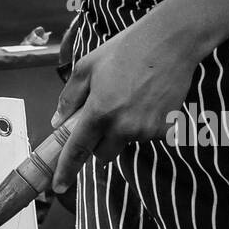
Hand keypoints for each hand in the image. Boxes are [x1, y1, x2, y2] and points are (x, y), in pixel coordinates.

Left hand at [51, 10, 201, 193]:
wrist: (169, 42)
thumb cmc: (125, 49)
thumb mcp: (87, 66)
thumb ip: (70, 98)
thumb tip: (58, 121)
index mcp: (99, 111)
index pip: (78, 149)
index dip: (66, 170)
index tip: (58, 186)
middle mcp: (123, 126)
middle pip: (103, 154)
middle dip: (98, 143)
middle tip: (103, 116)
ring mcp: (146, 130)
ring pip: (125, 143)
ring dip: (122, 131)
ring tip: (130, 98)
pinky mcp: (166, 129)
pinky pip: (147, 136)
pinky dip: (143, 125)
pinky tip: (147, 100)